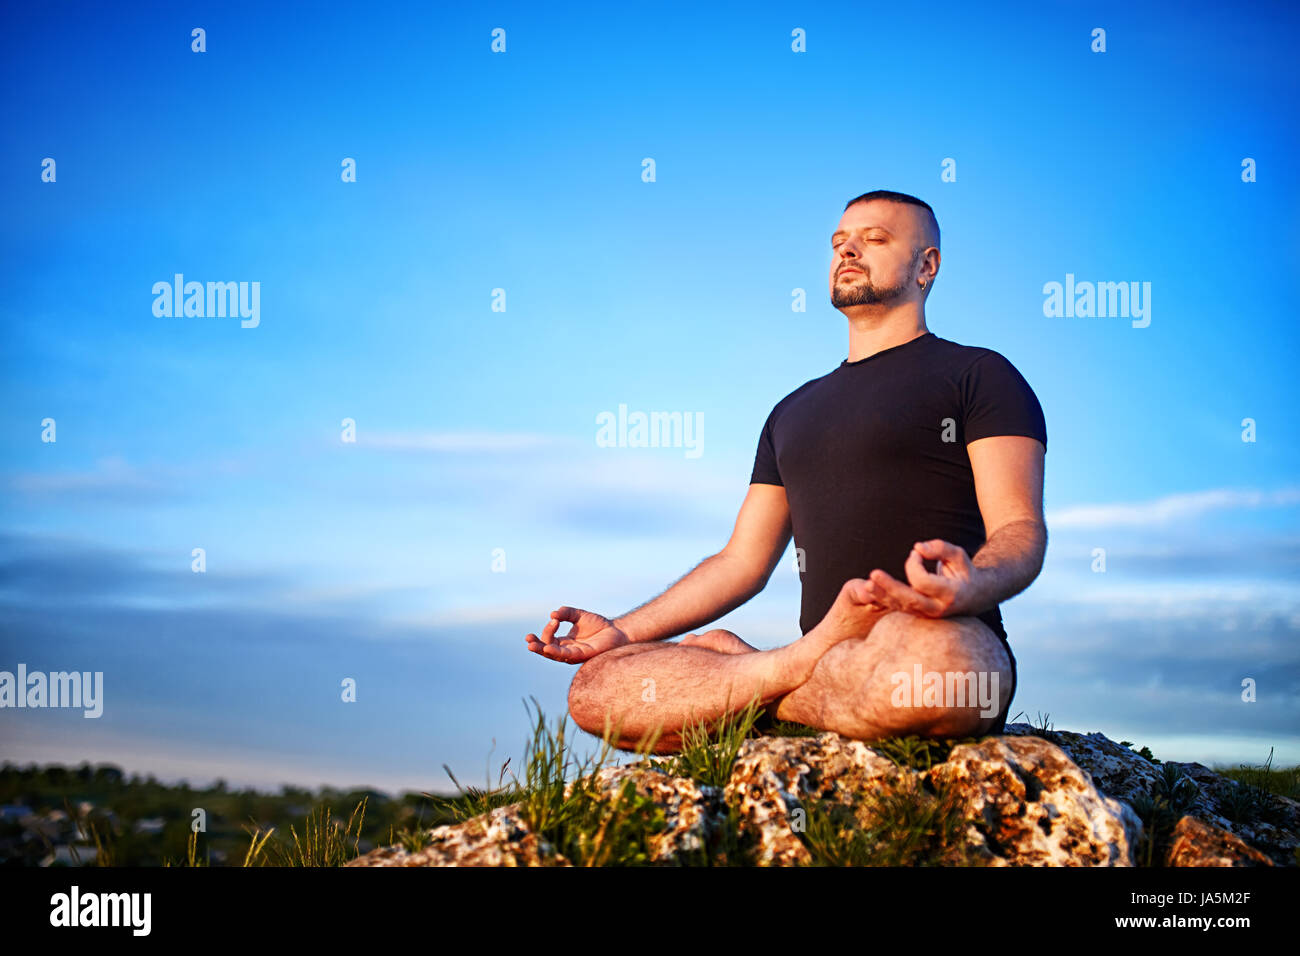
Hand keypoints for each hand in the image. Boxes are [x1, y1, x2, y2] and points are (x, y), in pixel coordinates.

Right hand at [525, 606, 630, 663]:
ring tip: (532, 645)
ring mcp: (574, 655)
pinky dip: (556, 652)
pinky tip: (548, 648)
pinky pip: (566, 656)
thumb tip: (553, 614)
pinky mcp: (582, 656)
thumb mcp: (578, 615)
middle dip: (536, 646)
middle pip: (547, 650)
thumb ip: (566, 613)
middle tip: (528, 639)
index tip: (554, 619)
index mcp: (565, 642)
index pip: (549, 639)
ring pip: (554, 655)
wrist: (617, 631)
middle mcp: (567, 650)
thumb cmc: (599, 625)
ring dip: (542, 650)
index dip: (548, 630)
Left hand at [861, 539, 985, 617]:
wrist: (975, 596)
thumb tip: (917, 547)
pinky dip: (883, 599)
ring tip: (865, 585)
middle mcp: (937, 608)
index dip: (914, 565)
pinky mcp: (918, 614)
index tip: (916, 553)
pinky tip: (870, 590)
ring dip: (881, 595)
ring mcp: (927, 614)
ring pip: (901, 606)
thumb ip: (940, 548)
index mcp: (950, 594)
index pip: (923, 582)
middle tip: (873, 575)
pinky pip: (898, 607)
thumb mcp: (958, 555)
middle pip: (909, 599)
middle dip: (890, 587)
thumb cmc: (964, 571)